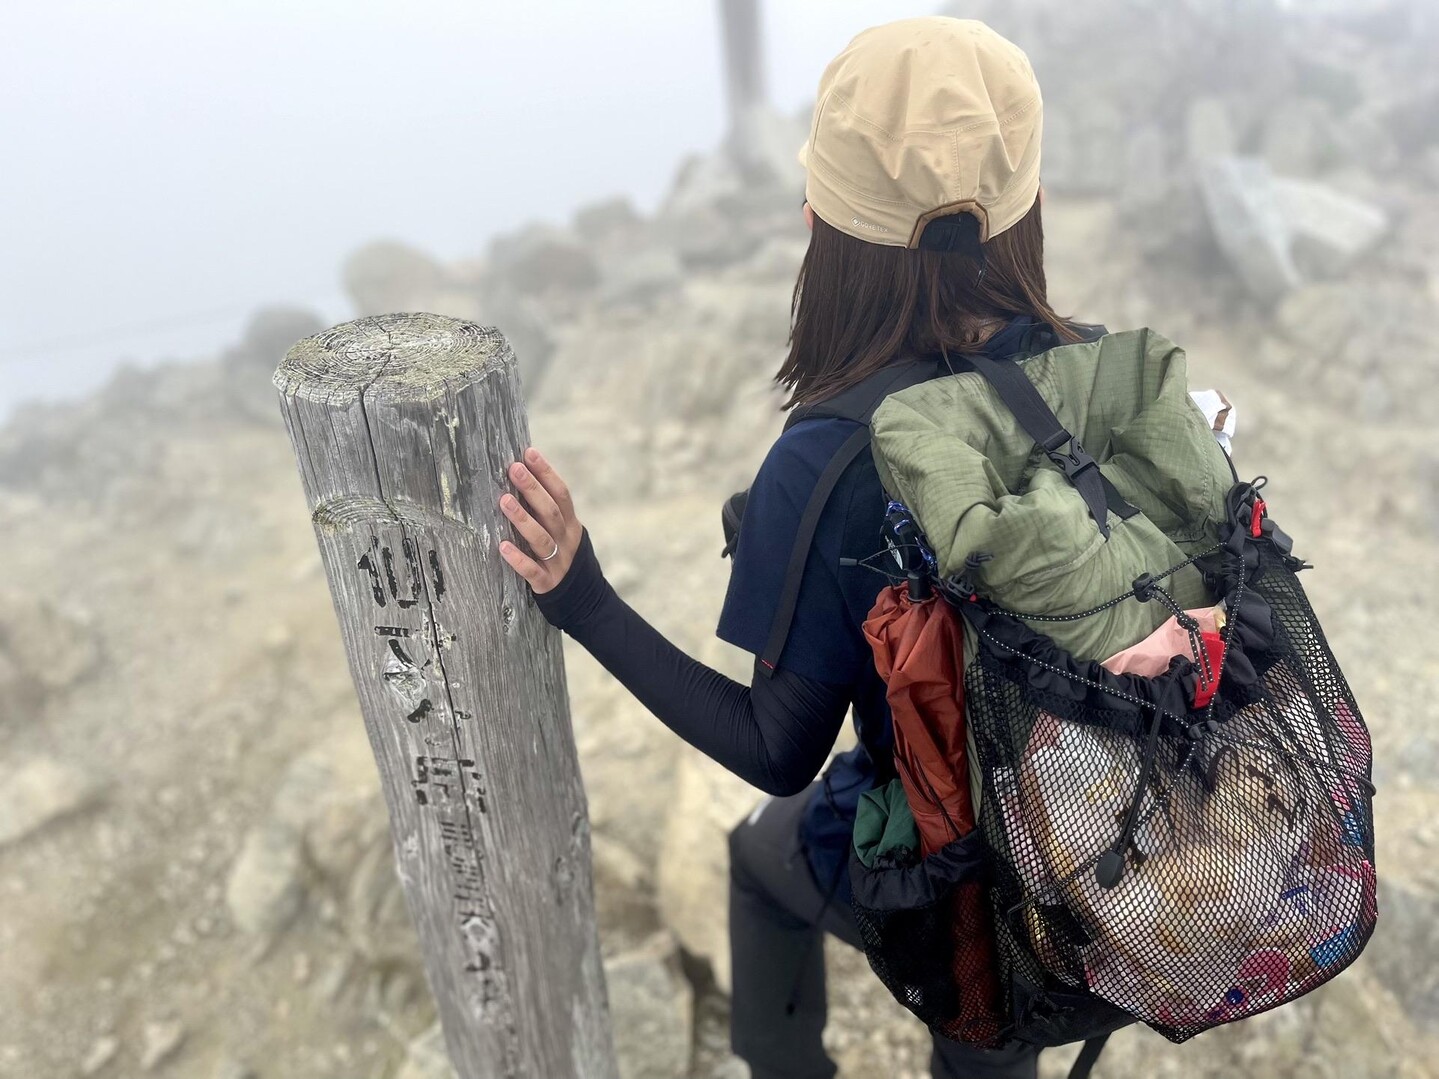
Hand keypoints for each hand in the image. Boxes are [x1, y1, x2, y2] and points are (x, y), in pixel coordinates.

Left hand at [497, 447, 581, 594]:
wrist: (582, 598)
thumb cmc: (563, 555)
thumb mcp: (563, 531)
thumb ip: (547, 511)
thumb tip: (522, 478)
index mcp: (571, 524)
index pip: (561, 494)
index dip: (546, 473)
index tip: (529, 453)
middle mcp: (566, 540)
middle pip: (551, 512)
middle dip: (533, 489)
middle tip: (514, 469)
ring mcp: (558, 562)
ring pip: (541, 539)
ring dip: (523, 519)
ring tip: (504, 501)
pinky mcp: (547, 583)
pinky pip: (532, 571)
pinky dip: (518, 559)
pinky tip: (502, 546)